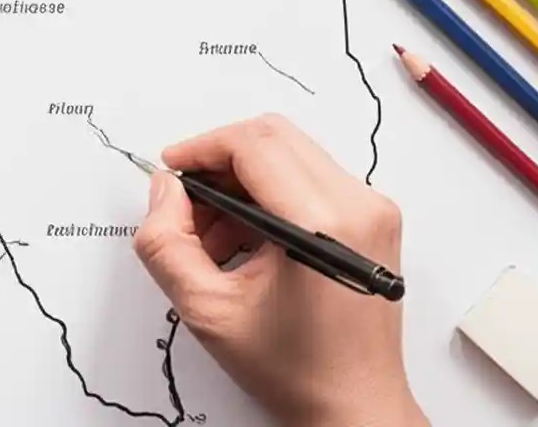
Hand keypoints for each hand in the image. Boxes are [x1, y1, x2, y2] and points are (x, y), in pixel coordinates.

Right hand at [134, 114, 426, 426]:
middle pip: (275, 137)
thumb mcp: (208, 310)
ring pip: (291, 154)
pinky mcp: (374, 219)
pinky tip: (244, 241)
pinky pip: (311, 177)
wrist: (355, 407)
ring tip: (213, 236)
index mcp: (324, 224)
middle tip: (187, 200)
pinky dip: (269, 194)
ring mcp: (373, 210)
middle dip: (220, 160)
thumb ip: (168, 244)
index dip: (202, 148)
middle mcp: (359, 206)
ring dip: (242, 180)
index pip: (254, 145)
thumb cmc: (297, 371)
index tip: (171, 170)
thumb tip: (164, 191)